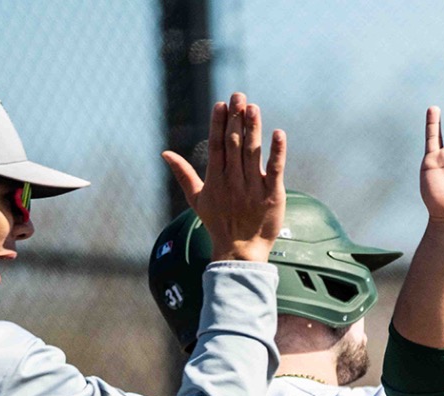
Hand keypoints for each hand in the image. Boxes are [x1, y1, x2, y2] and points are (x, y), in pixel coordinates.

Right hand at [162, 92, 286, 262]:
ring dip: (253, 129)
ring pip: (252, 153)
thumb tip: (165, 153)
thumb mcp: (196, 199)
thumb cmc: (218, 224)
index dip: (219, 124)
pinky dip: (277, 152)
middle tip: (239, 95)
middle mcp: (233, 180)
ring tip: (253, 107)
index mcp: (215, 179)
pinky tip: (278, 134)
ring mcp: (253, 187)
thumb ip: (184, 174)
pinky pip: (275, 169)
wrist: (240, 251)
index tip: (221, 104)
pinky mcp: (272, 195)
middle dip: (236, 119)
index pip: (216, 145)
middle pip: (233, 144)